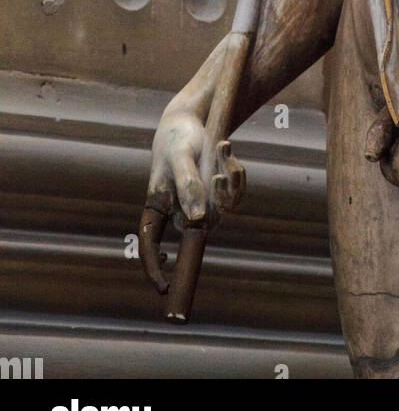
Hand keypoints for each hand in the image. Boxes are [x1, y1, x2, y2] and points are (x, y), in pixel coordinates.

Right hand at [138, 105, 245, 294]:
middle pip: (201, 226)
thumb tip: (197, 220)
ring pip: (222, 209)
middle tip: (219, 172)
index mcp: (157, 207)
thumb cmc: (177, 140)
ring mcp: (199, 204)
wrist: (189, 123)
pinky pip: (233, 196)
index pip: (150, 244)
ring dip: (229, 181)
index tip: (164, 287)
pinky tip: (227, 150)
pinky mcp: (216, 195)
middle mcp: (179, 211)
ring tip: (224, 148)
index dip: (154, 269)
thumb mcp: (180, 157)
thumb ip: (187, 185)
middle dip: (218, 199)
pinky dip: (236, 173)